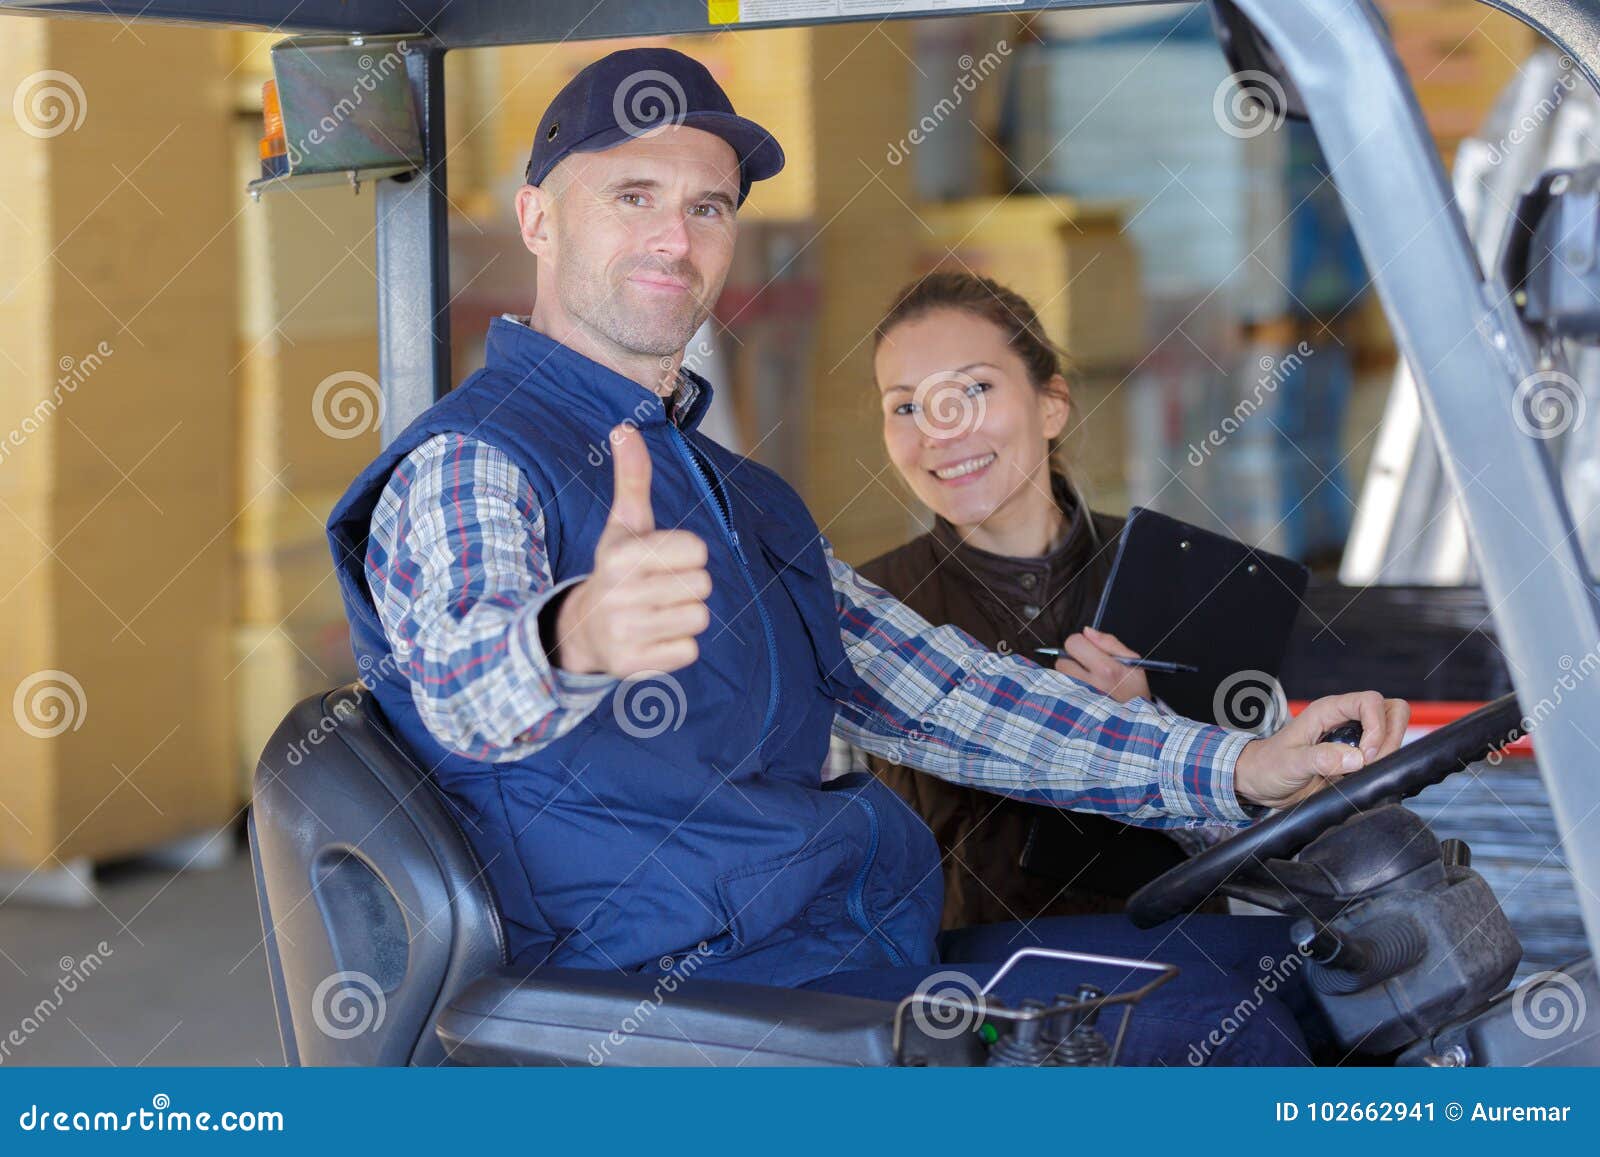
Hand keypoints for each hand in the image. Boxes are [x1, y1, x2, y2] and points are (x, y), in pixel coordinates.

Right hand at [551, 424, 711, 676]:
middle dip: (687, 585)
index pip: (698, 551)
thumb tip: (625, 428)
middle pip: (702, 586)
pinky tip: (653, 636)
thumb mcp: (623, 524)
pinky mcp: (634, 666)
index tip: (662, 559)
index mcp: (620, 556)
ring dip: (684, 615)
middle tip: (659, 588)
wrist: (582, 629)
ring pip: (699, 618)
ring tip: (656, 611)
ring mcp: (624, 633)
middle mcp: (618, 594)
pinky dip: (677, 646)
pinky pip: (689, 651)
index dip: (687, 553)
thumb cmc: (616, 568)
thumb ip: (632, 478)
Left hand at [1052, 626, 1150, 703]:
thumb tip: (1087, 631)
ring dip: (1069, 675)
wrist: (1134, 722)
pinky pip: (1059, 690)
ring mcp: (1078, 699)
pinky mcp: (1071, 710)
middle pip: (1062, 660)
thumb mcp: (1132, 662)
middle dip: (1072, 660)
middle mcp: (1089, 684)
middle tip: (1088, 668)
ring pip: (1059, 676)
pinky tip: (1081, 692)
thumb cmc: (1134, 690)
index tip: (1089, 651)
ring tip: (1086, 682)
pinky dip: (1067, 688)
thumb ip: (1109, 642)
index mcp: (1106, 669)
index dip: (1080, 643)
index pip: (1073, 643)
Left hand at [1233, 691, 1410, 809]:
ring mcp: (1354, 737)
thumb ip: (1320, 759)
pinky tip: (1363, 777)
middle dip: (1390, 738)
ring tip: (1366, 772)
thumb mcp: (1290, 763)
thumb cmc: (1269, 765)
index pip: (1370, 701)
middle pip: (1391, 710)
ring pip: (1392, 730)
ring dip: (1389, 752)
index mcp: (1328, 711)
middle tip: (1372, 763)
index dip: (1377, 726)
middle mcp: (1345, 719)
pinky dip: (1383, 764)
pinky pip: (1384, 753)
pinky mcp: (1358, 755)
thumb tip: (1356, 758)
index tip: (1366, 756)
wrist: (1262, 782)